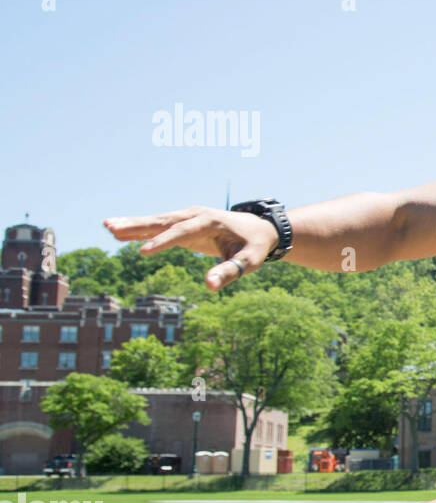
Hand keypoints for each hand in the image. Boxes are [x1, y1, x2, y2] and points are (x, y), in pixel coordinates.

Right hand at [103, 206, 278, 290]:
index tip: (143, 253)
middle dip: (137, 225)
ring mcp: (188, 218)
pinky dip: (140, 230)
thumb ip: (229, 272)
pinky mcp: (184, 226)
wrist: (261, 230)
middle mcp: (195, 216)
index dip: (163, 242)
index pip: (182, 232)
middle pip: (163, 221)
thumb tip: (209, 286)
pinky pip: (159, 227)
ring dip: (132, 224)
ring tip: (107, 226)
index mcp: (210, 222)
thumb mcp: (248, 261)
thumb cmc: (254, 246)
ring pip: (157, 222)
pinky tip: (119, 234)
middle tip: (110, 226)